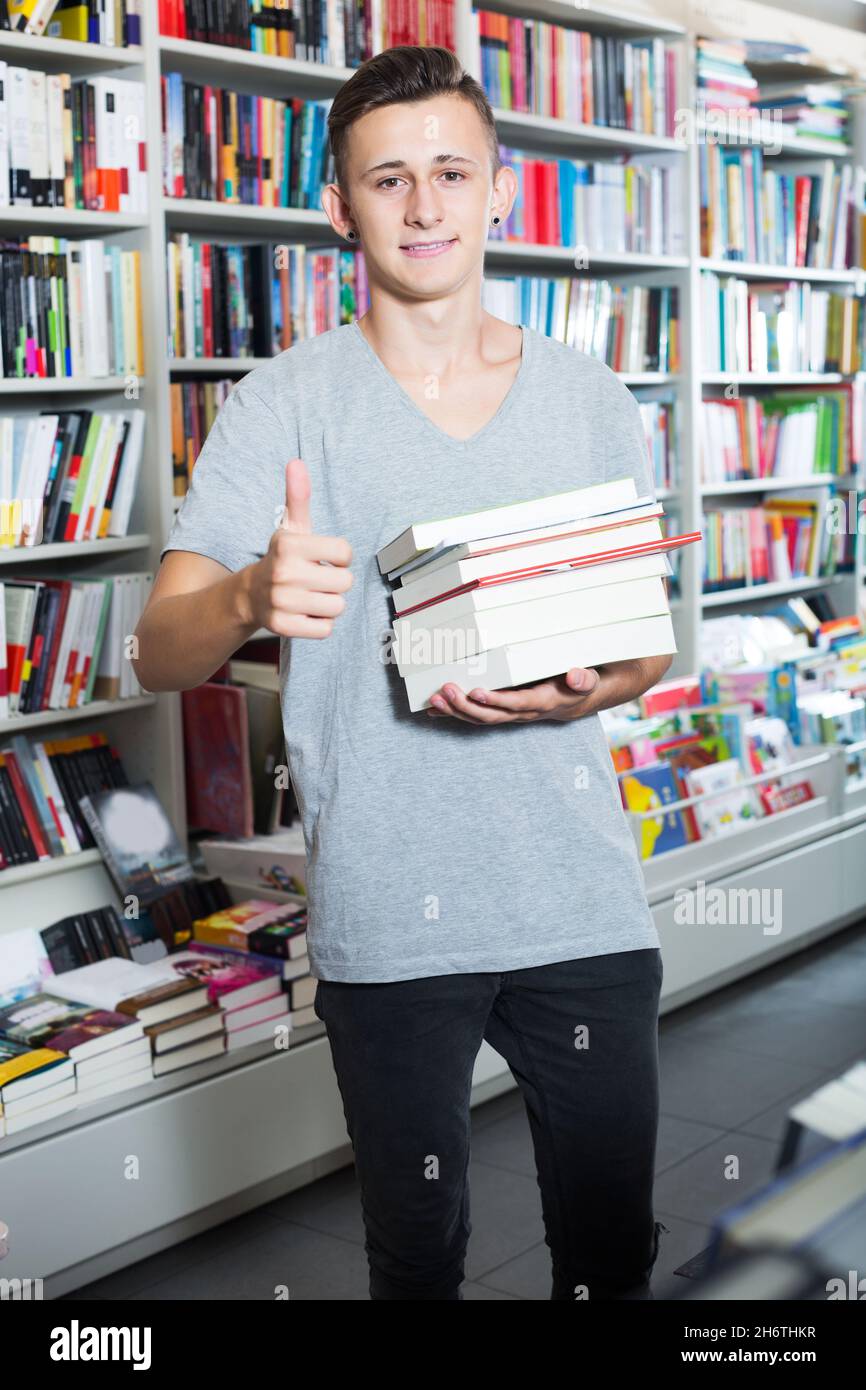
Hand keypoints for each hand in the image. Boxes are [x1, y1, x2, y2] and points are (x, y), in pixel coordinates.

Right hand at [241, 457, 352, 637]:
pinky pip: (325, 629)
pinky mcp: (284, 627)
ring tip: (310, 596)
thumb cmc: (281, 559)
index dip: (339, 558)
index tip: (324, 559)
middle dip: (335, 582)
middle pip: (345, 582)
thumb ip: (298, 496)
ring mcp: (282, 601)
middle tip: (316, 580)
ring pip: (337, 607)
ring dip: (328, 604)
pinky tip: (304, 612)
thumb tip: (296, 463)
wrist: (249, 596)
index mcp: (289, 545)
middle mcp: (284, 572)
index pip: (345, 552)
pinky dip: (319, 624)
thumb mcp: (290, 527)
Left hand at [426, 666, 602, 724]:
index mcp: (542, 702)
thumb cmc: (578, 686)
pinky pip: (475, 715)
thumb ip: (583, 679)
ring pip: (479, 717)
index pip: (516, 703)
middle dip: (466, 705)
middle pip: (491, 715)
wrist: (574, 700)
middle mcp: (522, 712)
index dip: (497, 701)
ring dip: (455, 710)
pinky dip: (454, 712)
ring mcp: (509, 714)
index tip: (477, 692)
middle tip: (446, 690)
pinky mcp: (500, 711)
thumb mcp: (587, 680)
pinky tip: (435, 708)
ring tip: (434, 699)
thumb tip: (575, 676)